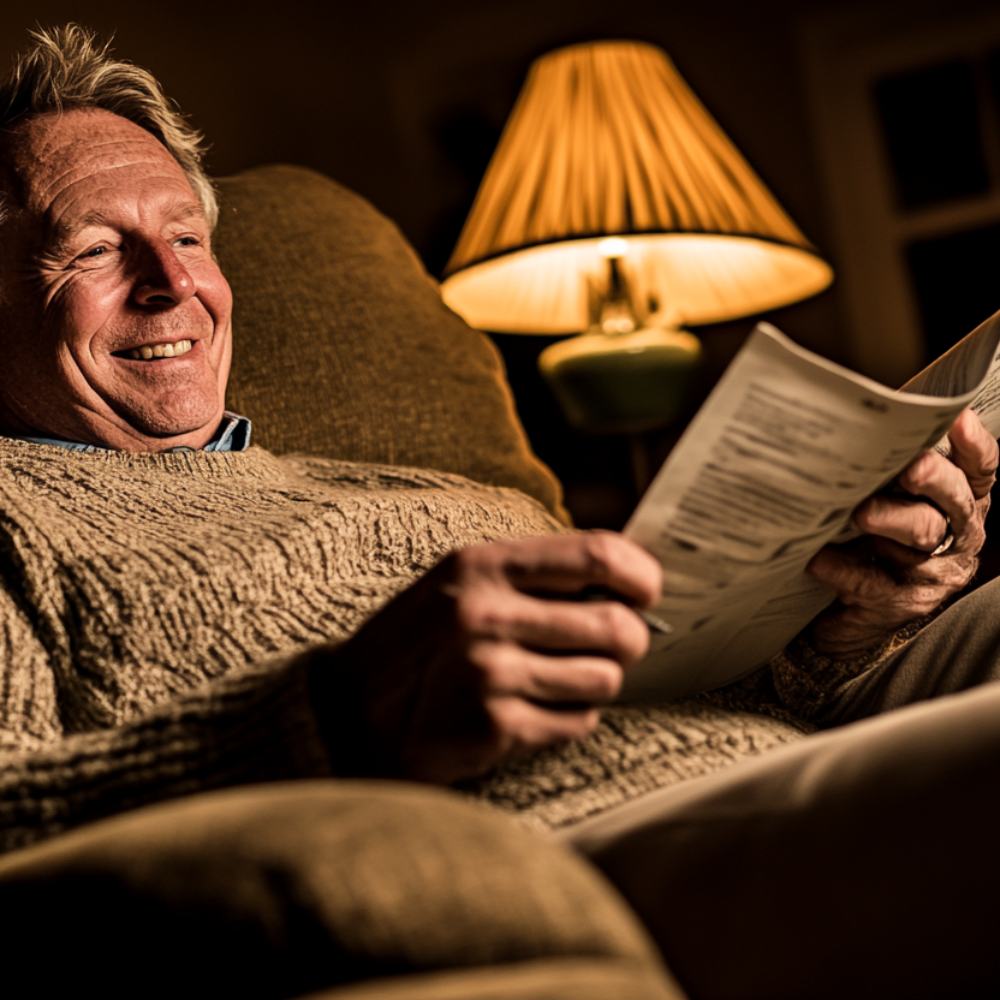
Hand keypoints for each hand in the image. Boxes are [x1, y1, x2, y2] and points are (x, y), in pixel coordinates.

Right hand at [310, 531, 661, 783]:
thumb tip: (621, 582)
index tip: (647, 592)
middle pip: (615, 626)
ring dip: (597, 683)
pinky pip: (577, 723)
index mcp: (481, 564)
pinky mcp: (495, 728)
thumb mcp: (457, 584)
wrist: (344, 712)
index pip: (596, 555)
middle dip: (630, 641)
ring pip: (604, 680)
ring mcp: (490, 675)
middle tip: (616, 646)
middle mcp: (486, 615)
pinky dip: (570, 718)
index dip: (640, 575)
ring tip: (563, 679)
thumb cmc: (413, 643)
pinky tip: (535, 709)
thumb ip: (530, 574)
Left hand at [807, 409, 996, 656]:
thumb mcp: (888, 502)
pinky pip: (871, 581)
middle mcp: (956, 535)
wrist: (853, 614)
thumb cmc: (872, 542)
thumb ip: (887, 470)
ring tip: (861, 513)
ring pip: (919, 537)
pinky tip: (819, 558)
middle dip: (932, 480)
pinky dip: (843, 567)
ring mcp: (932, 572)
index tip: (957, 419)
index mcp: (959, 503)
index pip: (979, 469)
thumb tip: (855, 425)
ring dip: (891, 519)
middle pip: (953, 500)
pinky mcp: (899, 603)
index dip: (973, 445)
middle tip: (909, 468)